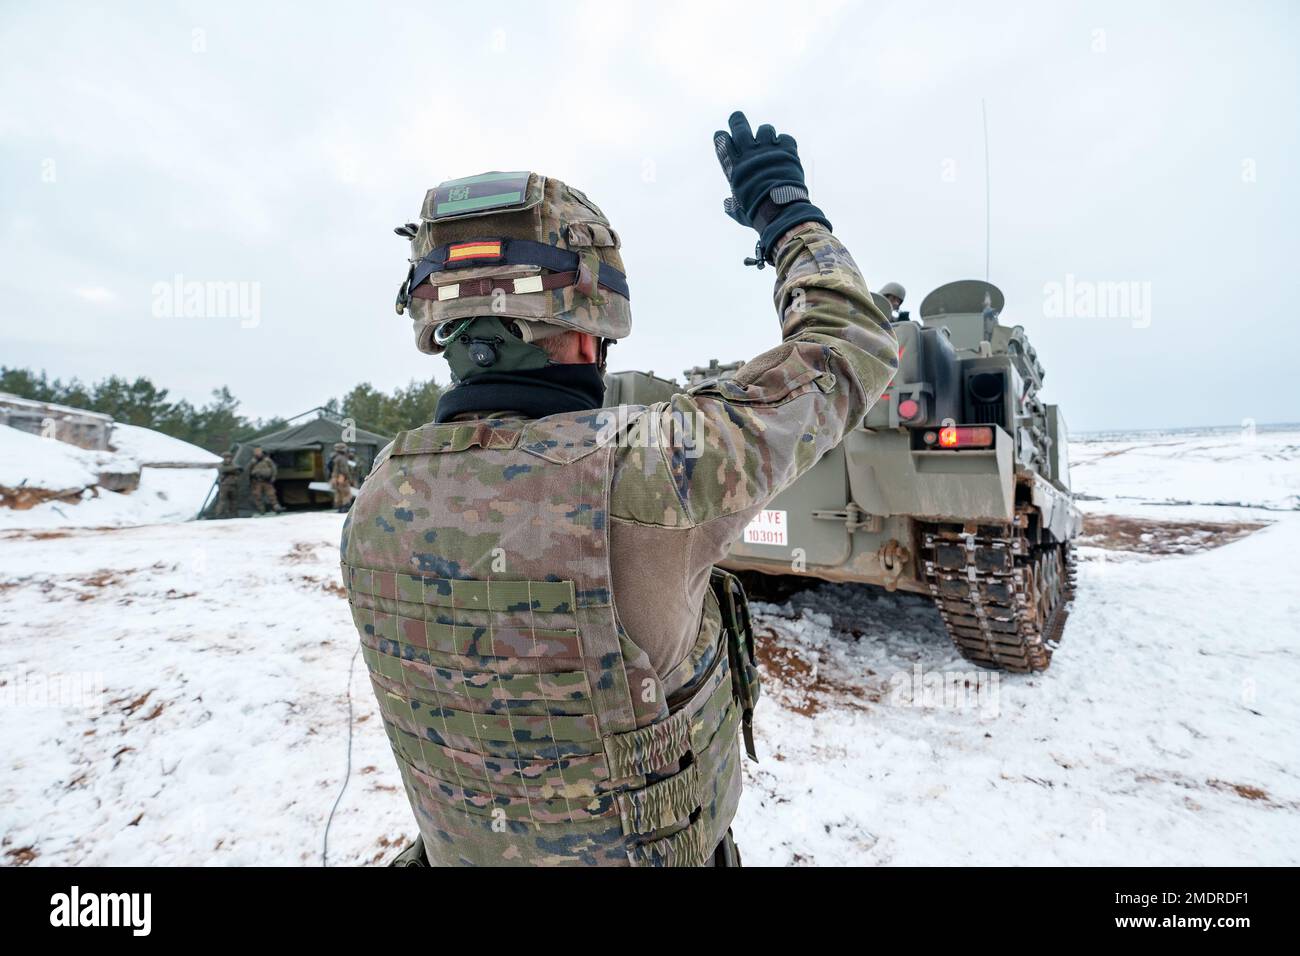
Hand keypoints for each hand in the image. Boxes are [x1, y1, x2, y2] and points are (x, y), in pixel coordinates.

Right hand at [713, 110, 830, 263]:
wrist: (780, 209)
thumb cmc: (756, 213)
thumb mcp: (738, 210)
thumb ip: (732, 204)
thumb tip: (728, 204)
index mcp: (735, 166)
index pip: (722, 142)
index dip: (721, 137)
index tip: (723, 136)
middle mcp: (749, 153)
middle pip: (740, 126)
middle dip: (737, 120)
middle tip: (737, 118)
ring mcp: (768, 149)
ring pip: (765, 129)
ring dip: (766, 134)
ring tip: (769, 143)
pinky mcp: (786, 149)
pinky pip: (785, 138)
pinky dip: (785, 144)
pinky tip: (785, 152)